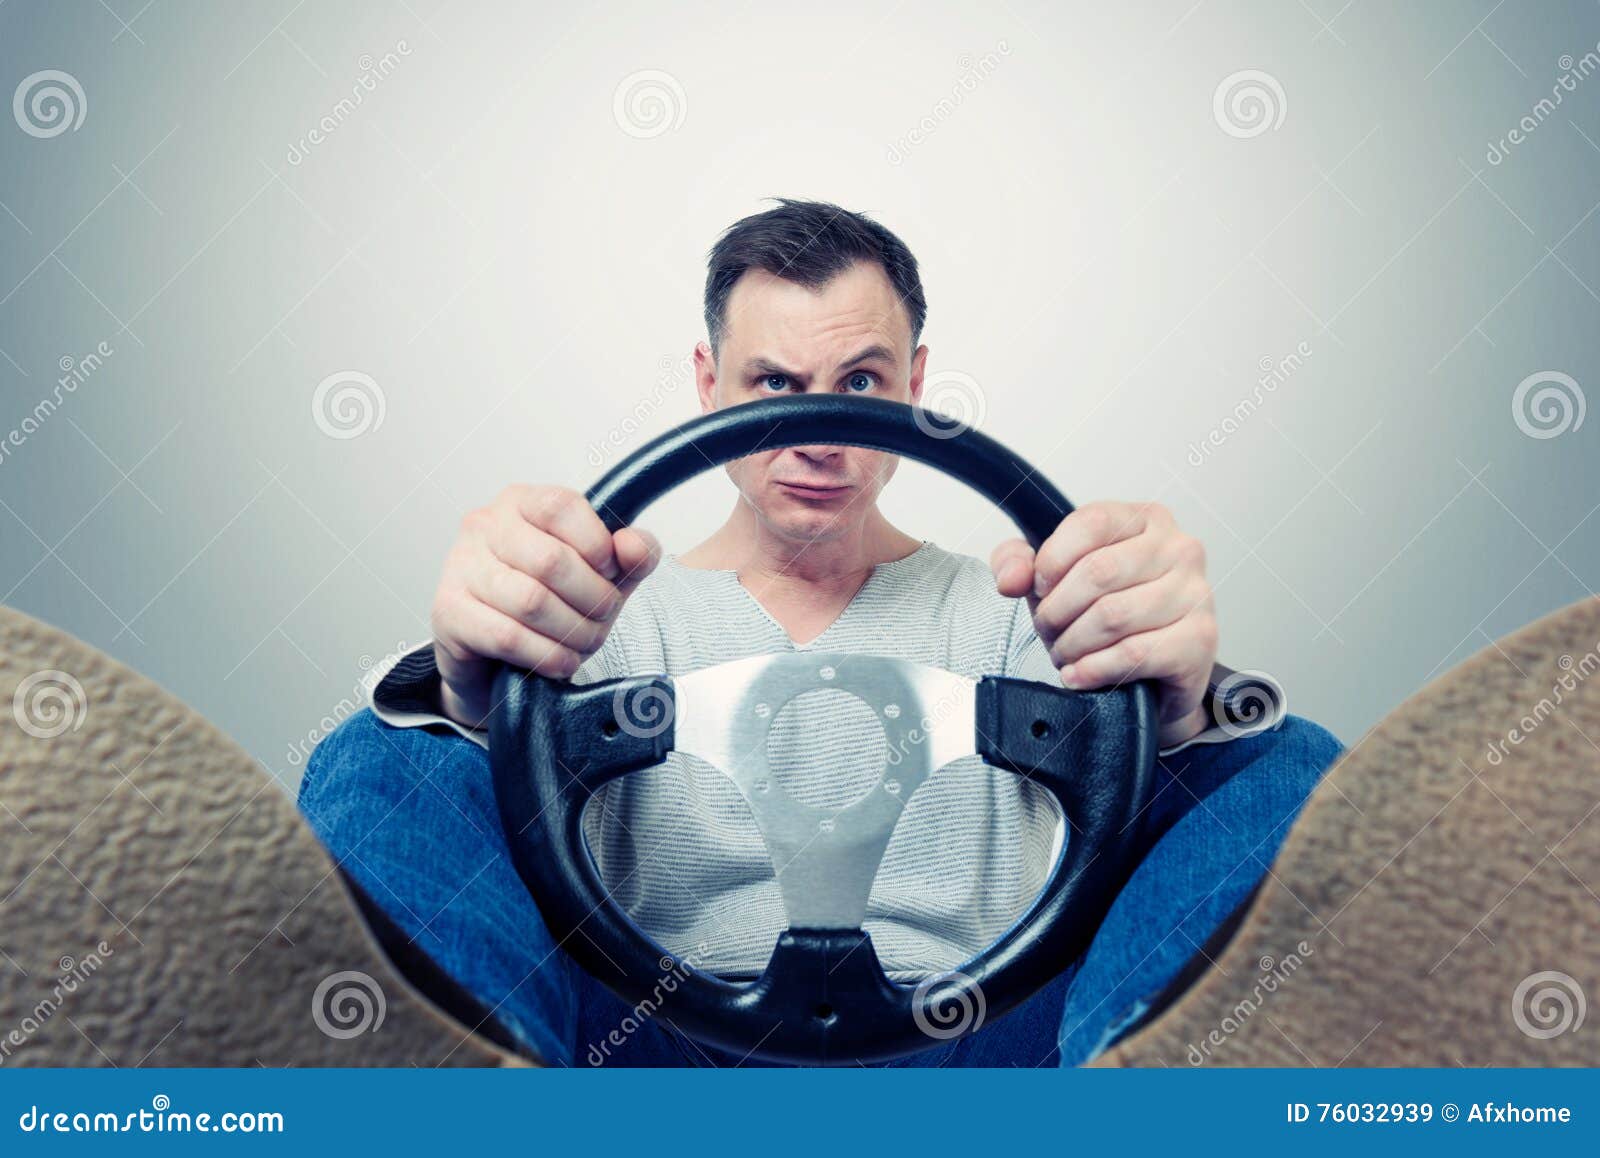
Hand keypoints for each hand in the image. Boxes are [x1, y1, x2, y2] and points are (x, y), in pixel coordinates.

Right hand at [430, 485, 659, 728]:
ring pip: (531, 602)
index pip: (562, 506)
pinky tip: (560, 661)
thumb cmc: (550, 604)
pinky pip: (507, 636)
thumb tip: (635, 546)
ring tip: (582, 642)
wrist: (494, 660)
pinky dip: (546, 655)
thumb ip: (630, 556)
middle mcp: (484, 526)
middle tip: (602, 618)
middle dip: (592, 599)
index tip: (610, 573)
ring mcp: (460, 567)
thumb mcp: (601, 575)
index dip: (598, 545)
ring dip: (572, 632)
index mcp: (521, 502)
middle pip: (552, 560)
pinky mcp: (448, 612)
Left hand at [991, 500, 1217, 748]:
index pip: (1091, 523)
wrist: (1156, 672)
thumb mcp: (1057, 580)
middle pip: (1099, 572)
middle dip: (1059, 609)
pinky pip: (1134, 653)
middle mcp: (1178, 549)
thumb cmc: (1110, 616)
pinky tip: (1080, 674)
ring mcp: (1195, 593)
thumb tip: (1011, 577)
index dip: (1052, 560)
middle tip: (1049, 630)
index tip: (1040, 588)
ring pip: (1114, 615)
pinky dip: (1095, 668)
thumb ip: (1020, 563)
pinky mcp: (1199, 639)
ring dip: (1074, 643)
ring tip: (1065, 653)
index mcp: (1145, 520)